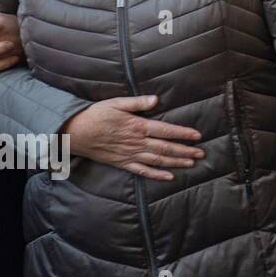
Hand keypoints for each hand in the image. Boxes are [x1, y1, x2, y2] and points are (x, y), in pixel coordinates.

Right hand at [61, 95, 204, 180]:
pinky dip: (156, 174)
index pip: (166, 130)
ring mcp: (130, 154)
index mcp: (138, 126)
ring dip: (176, 162)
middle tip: (201, 153)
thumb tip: (156, 100)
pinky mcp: (122, 163)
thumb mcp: (116, 103)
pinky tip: (169, 176)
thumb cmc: (95, 115)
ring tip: (191, 163)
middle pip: (166, 147)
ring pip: (158, 160)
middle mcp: (137, 142)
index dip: (183, 133)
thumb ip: (137, 102)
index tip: (198, 136)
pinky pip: (142, 171)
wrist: (74, 133)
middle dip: (185, 150)